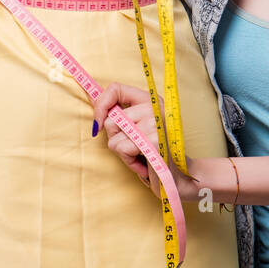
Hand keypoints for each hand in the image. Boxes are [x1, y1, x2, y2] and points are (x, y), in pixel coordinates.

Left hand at [92, 82, 199, 202]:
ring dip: (123, 154)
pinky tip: (144, 164)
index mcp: (151, 100)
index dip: (101, 105)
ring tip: (141, 156)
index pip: (115, 88)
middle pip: (111, 120)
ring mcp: (156, 122)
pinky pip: (122, 149)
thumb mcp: (135, 129)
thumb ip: (118, 113)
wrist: (177, 179)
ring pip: (113, 138)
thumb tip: (91, 95)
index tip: (99, 124)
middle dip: (116, 140)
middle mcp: (155, 107)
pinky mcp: (154, 139)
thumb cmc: (153, 155)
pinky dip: (129, 162)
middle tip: (135, 148)